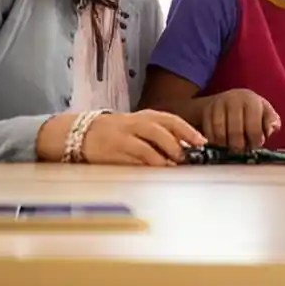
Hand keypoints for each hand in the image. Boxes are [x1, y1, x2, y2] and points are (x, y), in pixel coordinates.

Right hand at [82, 110, 206, 165]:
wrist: (83, 132)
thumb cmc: (119, 131)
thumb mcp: (140, 125)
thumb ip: (162, 133)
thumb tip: (188, 147)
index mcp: (145, 115)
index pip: (170, 119)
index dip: (187, 130)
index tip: (201, 142)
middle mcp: (134, 123)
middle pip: (159, 130)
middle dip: (175, 144)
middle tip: (186, 157)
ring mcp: (122, 137)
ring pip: (146, 146)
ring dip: (162, 157)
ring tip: (172, 165)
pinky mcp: (112, 152)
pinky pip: (132, 160)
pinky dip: (145, 165)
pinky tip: (155, 169)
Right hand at [202, 89, 279, 150]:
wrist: (231, 98)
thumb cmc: (252, 110)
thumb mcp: (266, 112)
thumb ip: (271, 122)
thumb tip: (270, 130)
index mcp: (251, 101)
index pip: (253, 126)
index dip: (255, 141)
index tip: (255, 146)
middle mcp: (233, 100)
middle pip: (235, 131)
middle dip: (239, 146)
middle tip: (242, 150)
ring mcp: (218, 104)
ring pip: (220, 132)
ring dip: (225, 145)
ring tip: (231, 148)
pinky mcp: (206, 110)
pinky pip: (208, 131)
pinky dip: (214, 141)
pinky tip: (221, 144)